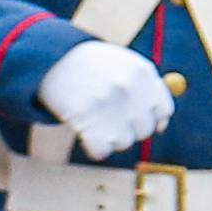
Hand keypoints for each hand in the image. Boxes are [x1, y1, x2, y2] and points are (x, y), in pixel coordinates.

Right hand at [37, 41, 172, 157]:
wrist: (49, 59)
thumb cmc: (90, 65)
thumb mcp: (123, 64)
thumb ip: (147, 89)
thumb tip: (162, 124)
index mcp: (142, 71)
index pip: (163, 111)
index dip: (150, 118)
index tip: (134, 117)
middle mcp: (128, 87)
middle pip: (144, 130)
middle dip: (128, 128)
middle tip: (108, 117)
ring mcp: (106, 103)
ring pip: (124, 142)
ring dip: (110, 137)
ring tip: (95, 120)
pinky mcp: (84, 118)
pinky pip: (101, 150)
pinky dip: (95, 147)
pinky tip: (86, 133)